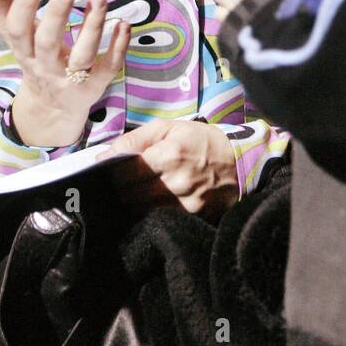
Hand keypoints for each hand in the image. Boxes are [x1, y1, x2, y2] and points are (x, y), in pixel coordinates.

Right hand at [0, 0, 130, 147]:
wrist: (50, 107)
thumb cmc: (33, 55)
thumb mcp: (14, 32)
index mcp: (23, 49)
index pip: (16, 28)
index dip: (23, 6)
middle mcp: (44, 65)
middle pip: (47, 42)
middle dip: (57, 14)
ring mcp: (70, 79)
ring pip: (81, 55)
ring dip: (92, 27)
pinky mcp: (94, 87)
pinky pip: (107, 68)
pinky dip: (117, 47)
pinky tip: (124, 24)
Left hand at [96, 119, 239, 218]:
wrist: (239, 163)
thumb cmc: (201, 140)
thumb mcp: (169, 127)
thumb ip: (135, 138)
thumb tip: (105, 154)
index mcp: (169, 155)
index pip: (124, 172)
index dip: (112, 170)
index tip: (107, 167)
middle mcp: (176, 182)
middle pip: (130, 193)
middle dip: (120, 186)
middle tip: (122, 178)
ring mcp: (185, 203)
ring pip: (141, 208)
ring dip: (134, 199)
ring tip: (137, 188)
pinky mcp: (191, 216)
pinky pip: (158, 217)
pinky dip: (150, 210)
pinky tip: (152, 199)